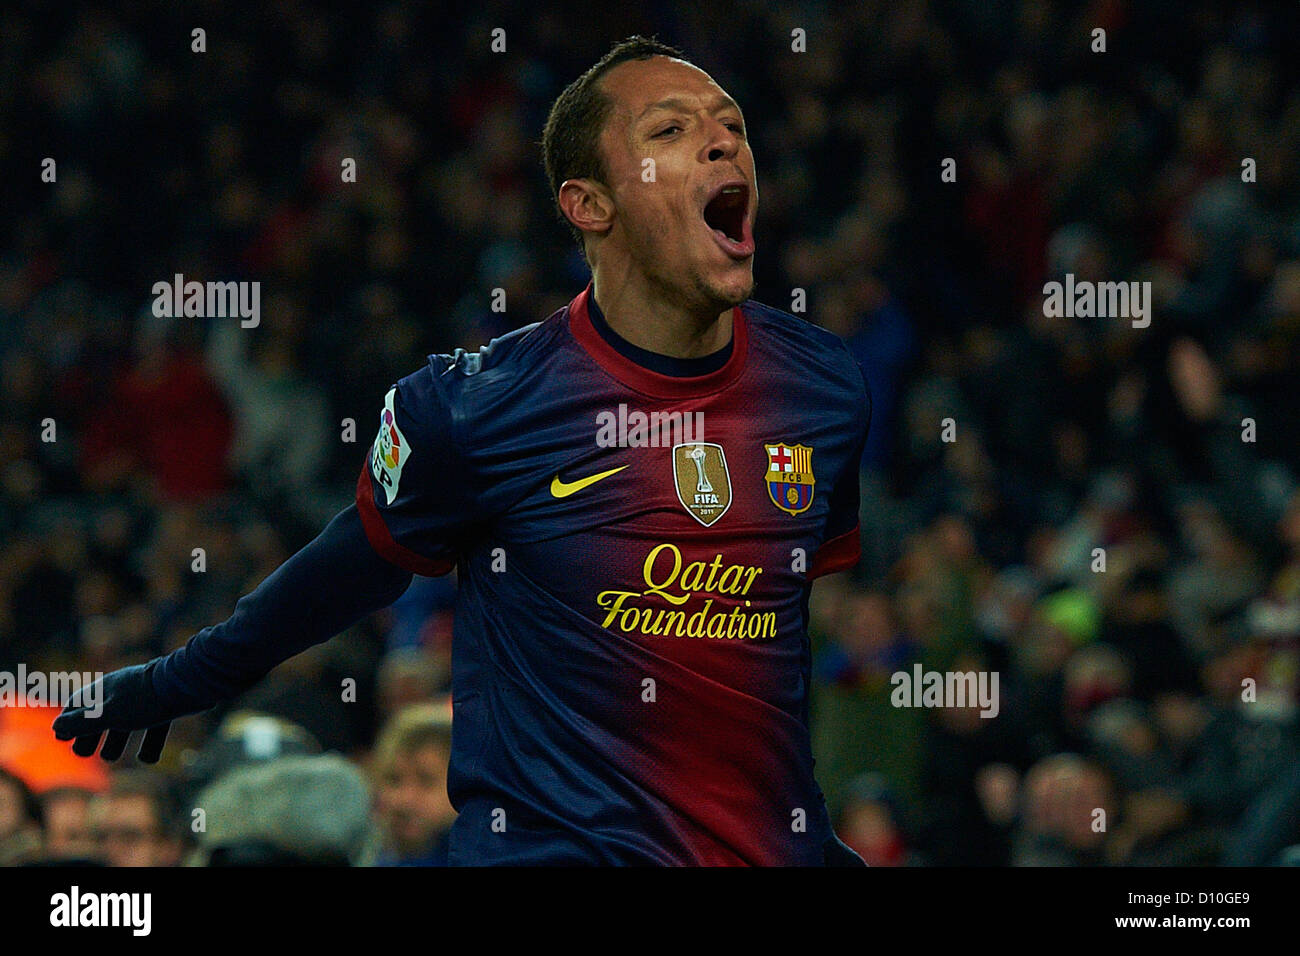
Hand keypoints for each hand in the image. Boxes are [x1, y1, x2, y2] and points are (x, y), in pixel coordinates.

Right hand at [52, 660, 174, 762]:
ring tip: (110, 757)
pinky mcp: (167, 708)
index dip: (69, 721)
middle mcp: (124, 692)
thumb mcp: (108, 715)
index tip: (63, 738)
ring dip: (117, 740)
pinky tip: (147, 758)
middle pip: (101, 715)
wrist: (189, 685)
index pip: (79, 704)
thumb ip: (82, 723)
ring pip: (127, 723)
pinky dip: (150, 743)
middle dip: (90, 735)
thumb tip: (57, 729)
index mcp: (107, 689)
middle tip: (82, 753)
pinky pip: (155, 727)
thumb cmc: (144, 700)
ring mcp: (146, 700)